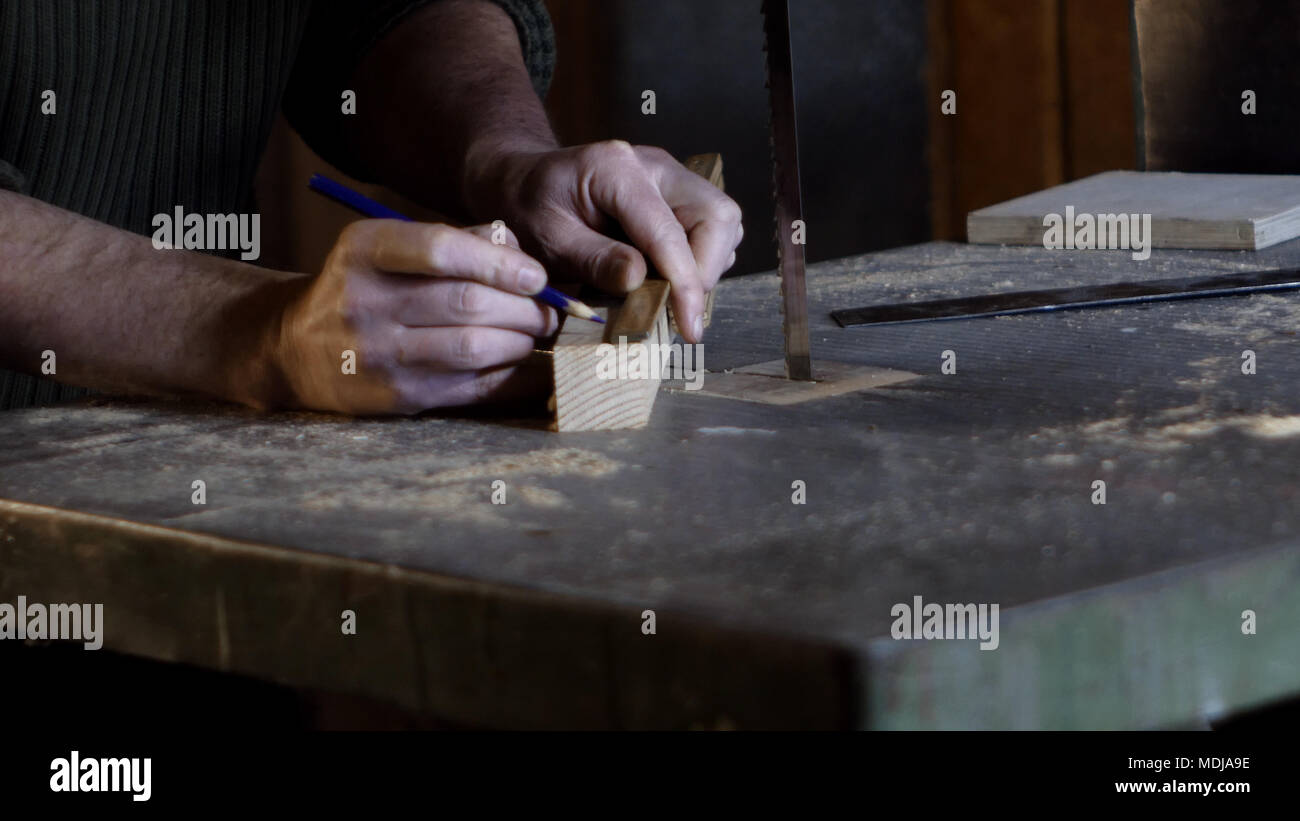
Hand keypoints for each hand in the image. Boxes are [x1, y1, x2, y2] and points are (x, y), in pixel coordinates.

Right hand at [273, 220, 558, 413]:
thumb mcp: (390, 247)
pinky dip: (512, 375)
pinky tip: (524, 364)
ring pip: (475, 347)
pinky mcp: (399, 396)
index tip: (535, 276)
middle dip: (524, 307)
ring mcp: (380, 354)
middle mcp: (365, 302)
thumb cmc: (365, 288)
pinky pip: (473, 387)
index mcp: (365, 251)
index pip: (441, 249)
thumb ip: (456, 239)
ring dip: (521, 341)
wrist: (297, 348)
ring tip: (533, 334)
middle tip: (548, 310)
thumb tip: (519, 251)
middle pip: (468, 302)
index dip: (500, 263)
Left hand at [465, 141, 743, 342]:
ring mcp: (671, 178)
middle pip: (717, 215)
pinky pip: (710, 229)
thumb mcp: (547, 238)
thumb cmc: (530, 209)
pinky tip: (665, 278)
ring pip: (722, 222)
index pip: (668, 231)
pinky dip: (698, 260)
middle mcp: (655, 166)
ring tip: (667, 295)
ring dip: (705, 266)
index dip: (685, 283)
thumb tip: (639, 280)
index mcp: (616, 169)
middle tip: (679, 313)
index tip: (689, 329)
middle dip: (705, 271)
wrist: (525, 183)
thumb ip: (592, 258)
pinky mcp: (677, 195)